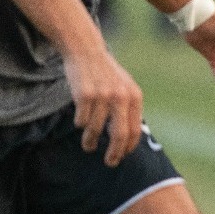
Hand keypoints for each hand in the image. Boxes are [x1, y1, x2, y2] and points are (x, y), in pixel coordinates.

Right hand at [62, 46, 143, 165]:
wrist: (86, 50)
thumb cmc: (105, 73)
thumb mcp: (124, 87)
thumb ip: (128, 108)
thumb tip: (128, 139)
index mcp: (134, 96)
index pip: (134, 130)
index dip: (128, 147)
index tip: (121, 157)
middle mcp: (121, 97)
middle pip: (119, 135)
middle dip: (114, 152)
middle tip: (110, 162)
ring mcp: (103, 96)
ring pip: (95, 130)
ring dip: (90, 141)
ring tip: (88, 144)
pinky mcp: (84, 95)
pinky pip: (81, 120)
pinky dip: (79, 124)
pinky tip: (79, 120)